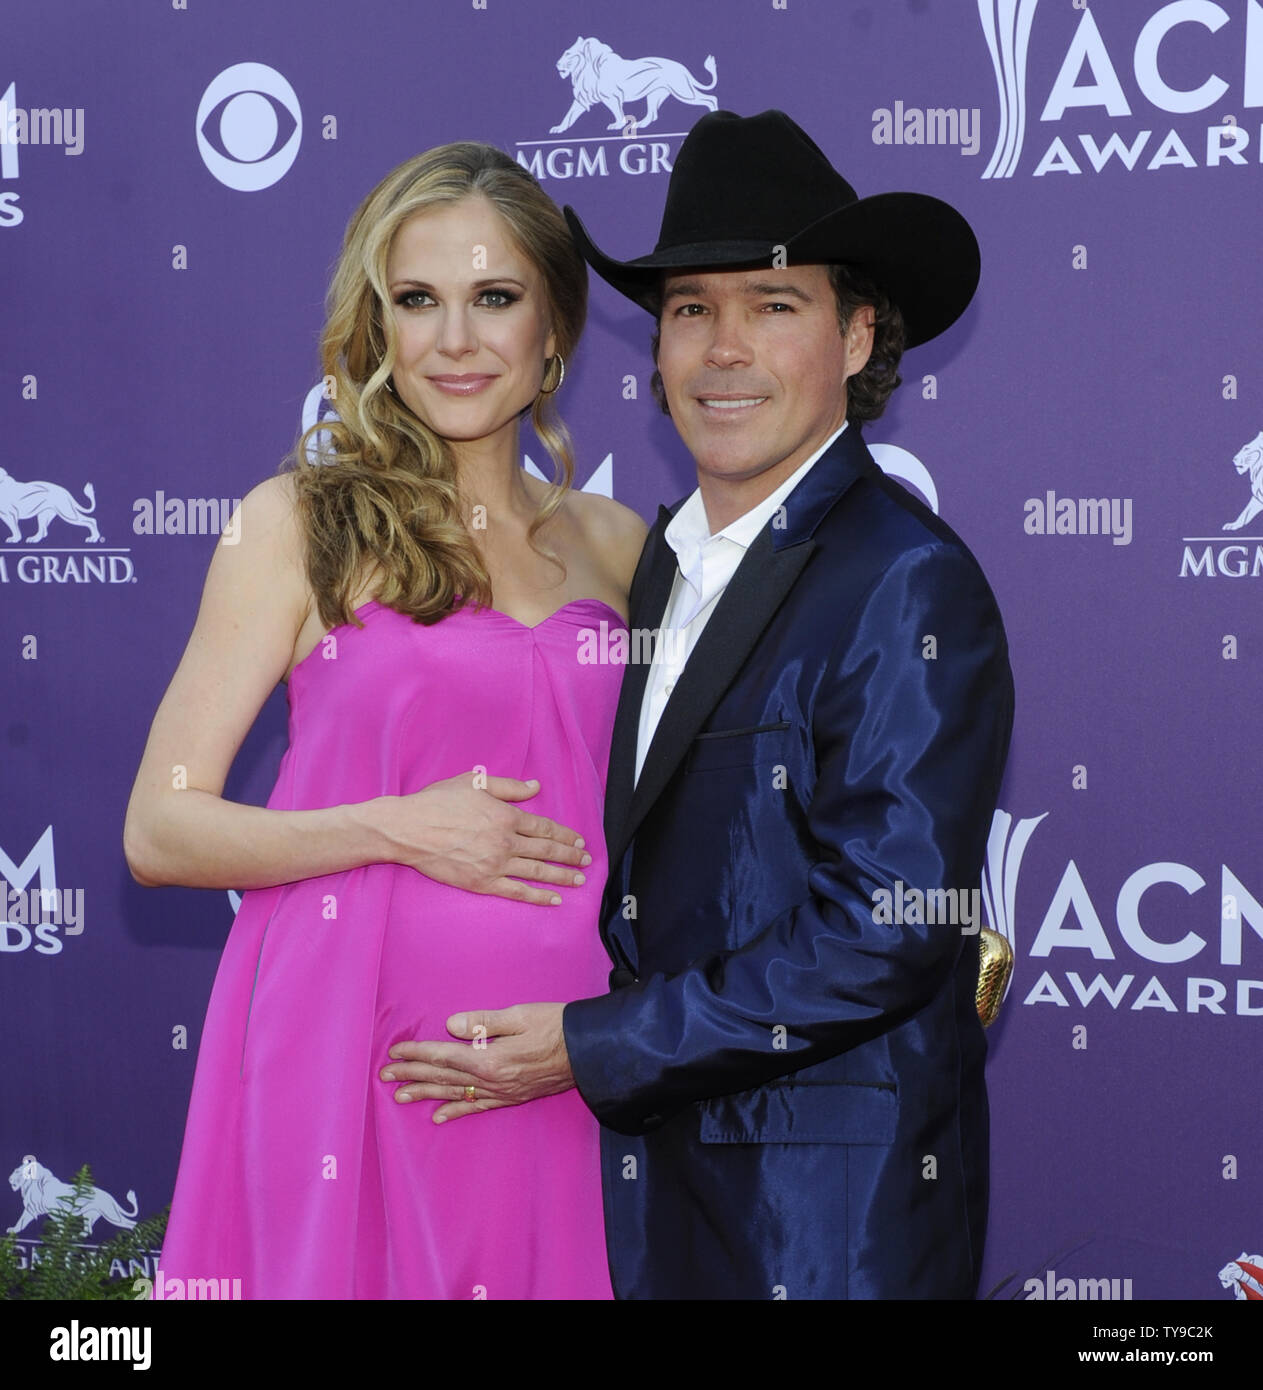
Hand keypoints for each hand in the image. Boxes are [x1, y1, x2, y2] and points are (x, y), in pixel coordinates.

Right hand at [376, 773, 591, 904]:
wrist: (408, 829)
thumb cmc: (438, 802)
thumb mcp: (474, 782)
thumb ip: (508, 787)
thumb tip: (536, 786)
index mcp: (506, 816)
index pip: (544, 827)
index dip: (564, 835)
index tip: (578, 840)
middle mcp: (505, 841)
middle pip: (546, 851)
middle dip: (570, 856)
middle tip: (587, 861)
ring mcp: (494, 864)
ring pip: (537, 872)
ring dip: (561, 876)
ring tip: (579, 880)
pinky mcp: (482, 883)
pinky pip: (516, 892)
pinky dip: (537, 896)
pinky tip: (554, 899)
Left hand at [380, 1004, 573, 1122]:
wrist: (590, 1051)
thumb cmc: (556, 1025)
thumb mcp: (520, 1014)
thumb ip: (484, 1021)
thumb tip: (451, 1026)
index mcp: (491, 1058)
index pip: (445, 1056)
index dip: (418, 1054)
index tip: (395, 1052)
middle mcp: (492, 1080)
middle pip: (444, 1078)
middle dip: (412, 1076)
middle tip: (385, 1078)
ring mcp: (502, 1092)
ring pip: (455, 1094)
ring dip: (426, 1094)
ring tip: (400, 1097)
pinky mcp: (512, 1097)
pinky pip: (478, 1108)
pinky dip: (456, 1111)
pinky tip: (438, 1115)